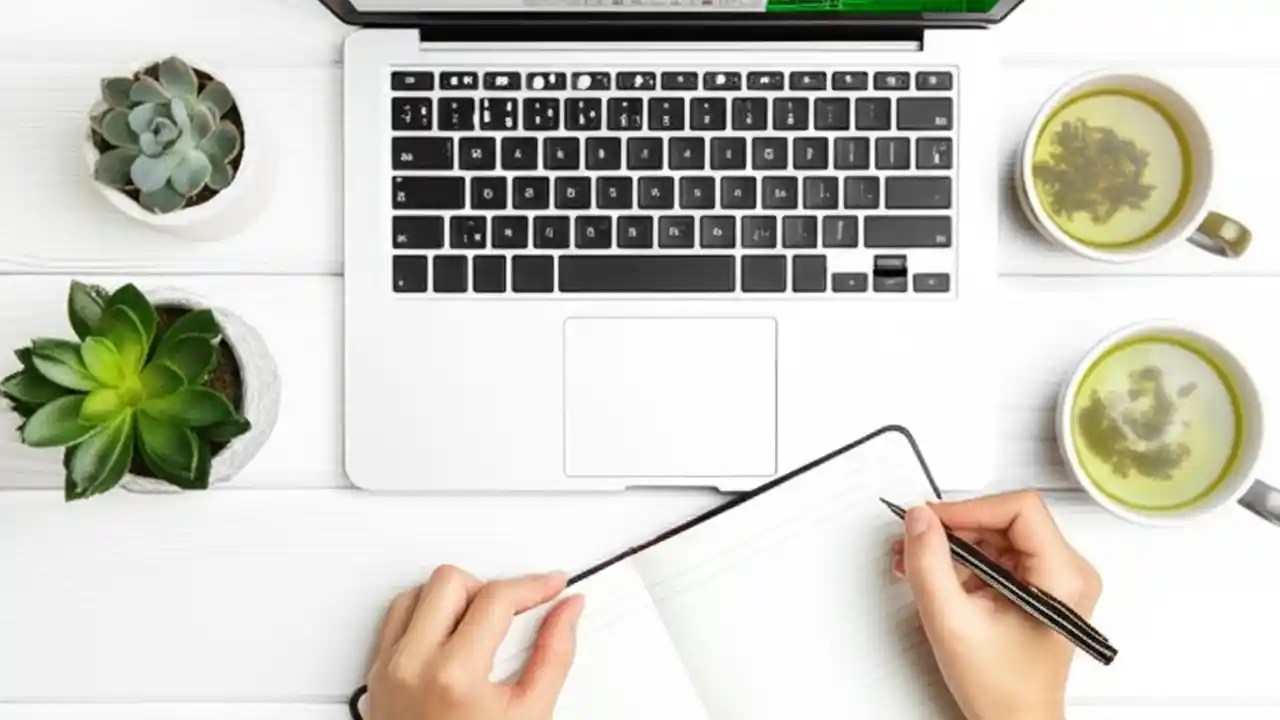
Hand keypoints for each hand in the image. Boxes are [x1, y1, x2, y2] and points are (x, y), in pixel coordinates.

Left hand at [364, 566, 584, 719]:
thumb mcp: (530, 714)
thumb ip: (554, 655)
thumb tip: (567, 611)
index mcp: (454, 676)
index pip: (496, 598)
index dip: (532, 585)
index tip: (550, 586)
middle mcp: (413, 665)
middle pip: (452, 581)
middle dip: (490, 589)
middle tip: (514, 613)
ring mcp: (389, 668)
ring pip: (419, 592)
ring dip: (454, 599)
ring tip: (480, 626)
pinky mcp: (376, 674)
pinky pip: (396, 617)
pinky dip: (424, 614)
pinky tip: (449, 634)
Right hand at [891, 492, 1101, 719]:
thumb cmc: (1001, 688)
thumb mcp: (951, 620)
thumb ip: (928, 562)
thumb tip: (919, 519)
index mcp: (1063, 576)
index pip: (1019, 509)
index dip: (968, 509)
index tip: (932, 521)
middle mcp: (1068, 573)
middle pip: (1006, 519)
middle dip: (956, 528)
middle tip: (917, 540)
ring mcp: (1054, 580)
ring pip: (998, 535)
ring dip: (955, 545)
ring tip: (918, 561)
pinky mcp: (1038, 587)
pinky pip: (999, 555)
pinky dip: (964, 560)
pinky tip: (936, 575)